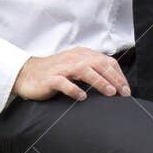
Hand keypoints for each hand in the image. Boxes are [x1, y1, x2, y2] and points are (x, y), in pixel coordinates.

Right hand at [12, 46, 131, 101]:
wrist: (27, 74)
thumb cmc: (54, 73)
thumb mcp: (75, 67)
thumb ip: (92, 71)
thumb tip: (114, 84)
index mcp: (82, 54)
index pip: (106, 61)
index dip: (119, 75)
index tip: (126, 90)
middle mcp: (73, 58)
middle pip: (98, 64)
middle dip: (114, 78)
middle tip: (123, 93)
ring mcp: (61, 68)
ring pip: (83, 70)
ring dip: (98, 81)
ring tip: (109, 92)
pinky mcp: (50, 78)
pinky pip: (63, 83)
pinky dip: (73, 89)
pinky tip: (82, 97)